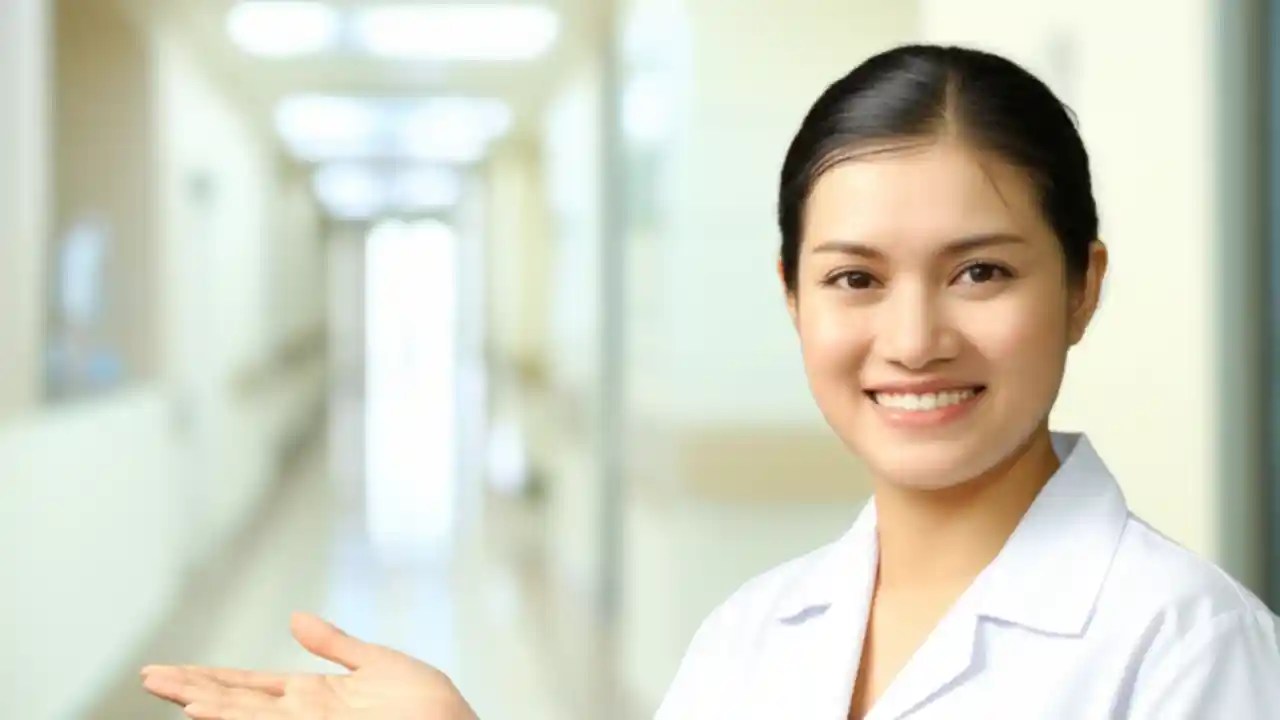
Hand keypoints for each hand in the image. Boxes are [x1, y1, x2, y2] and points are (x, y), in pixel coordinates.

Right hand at [141, 612, 478, 718]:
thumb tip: (293, 618)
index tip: (167, 670)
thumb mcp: (379, 664)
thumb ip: (335, 644)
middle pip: (235, 701)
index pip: (248, 686)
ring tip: (168, 691)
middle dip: (192, 689)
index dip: (208, 678)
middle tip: (148, 676)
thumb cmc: (429, 708)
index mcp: (313, 697)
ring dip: (206, 706)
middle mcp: (302, 717)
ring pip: (244, 717)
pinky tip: (210, 713)